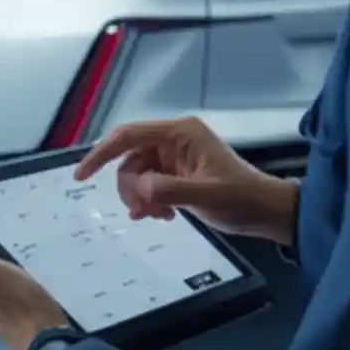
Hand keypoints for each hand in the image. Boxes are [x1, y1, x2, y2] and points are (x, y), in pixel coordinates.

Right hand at [74, 116, 298, 245]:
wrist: (268, 213)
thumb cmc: (242, 199)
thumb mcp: (206, 196)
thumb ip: (169, 190)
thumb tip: (139, 189)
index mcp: (180, 133)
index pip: (128, 136)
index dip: (101, 154)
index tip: (82, 177)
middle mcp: (173, 139)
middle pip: (130, 159)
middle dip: (130, 187)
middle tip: (143, 212)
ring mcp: (175, 157)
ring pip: (137, 174)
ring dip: (141, 198)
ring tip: (159, 217)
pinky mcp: (177, 173)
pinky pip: (148, 184)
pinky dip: (148, 200)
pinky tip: (159, 216)